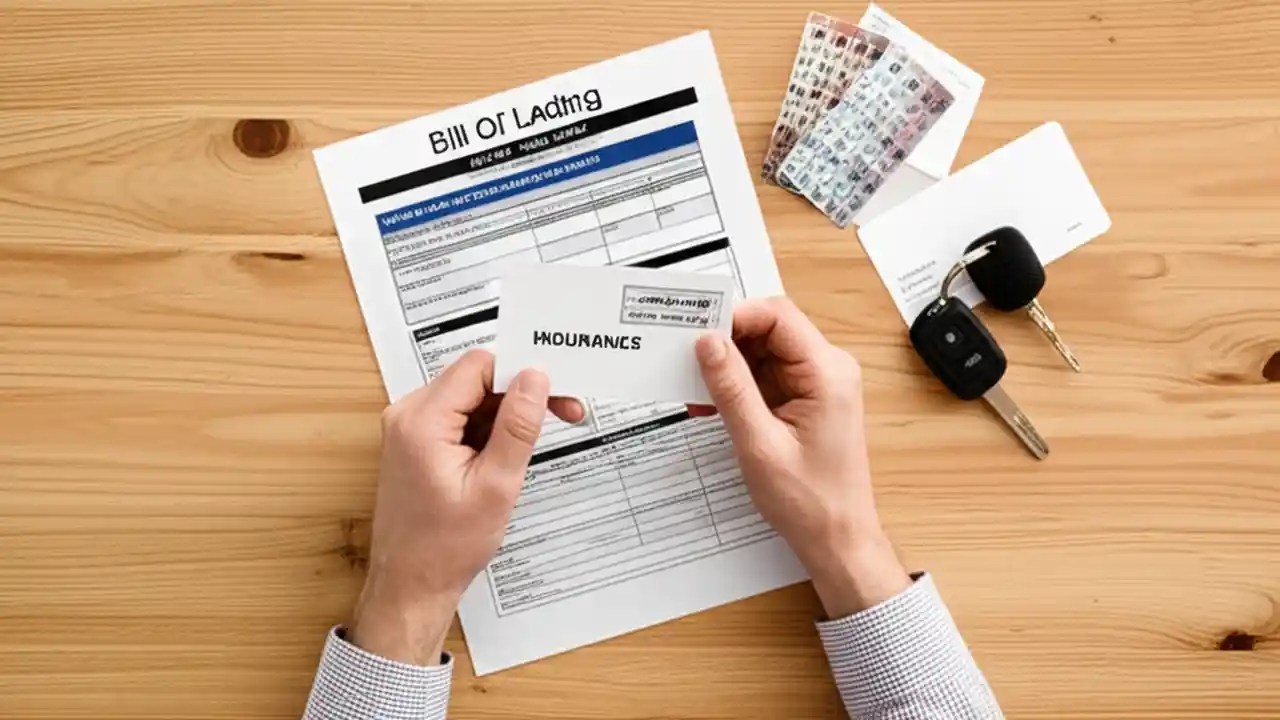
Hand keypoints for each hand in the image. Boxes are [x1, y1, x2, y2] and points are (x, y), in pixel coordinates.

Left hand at [350, 349, 582, 663]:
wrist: (410, 586)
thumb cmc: (445, 548)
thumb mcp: (495, 486)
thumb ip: (517, 427)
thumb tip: (535, 379)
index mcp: (422, 422)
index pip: (479, 366)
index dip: (522, 371)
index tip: (556, 386)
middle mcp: (408, 416)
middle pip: (476, 378)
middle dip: (521, 392)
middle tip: (564, 410)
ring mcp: (410, 429)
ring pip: (471, 398)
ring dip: (507, 412)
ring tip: (537, 441)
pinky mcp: (417, 443)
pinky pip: (460, 418)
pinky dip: (489, 428)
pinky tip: (509, 453)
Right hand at [693, 297, 909, 617]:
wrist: (838, 539)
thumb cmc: (810, 501)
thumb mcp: (759, 444)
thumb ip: (731, 388)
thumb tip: (707, 342)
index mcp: (827, 373)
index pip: (777, 316)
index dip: (734, 315)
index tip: (696, 330)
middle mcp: (828, 369)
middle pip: (769, 329)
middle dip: (726, 341)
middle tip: (685, 357)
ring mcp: (818, 384)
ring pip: (763, 351)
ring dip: (728, 366)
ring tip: (695, 390)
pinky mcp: (806, 399)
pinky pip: (765, 376)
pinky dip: (737, 385)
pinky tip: (712, 405)